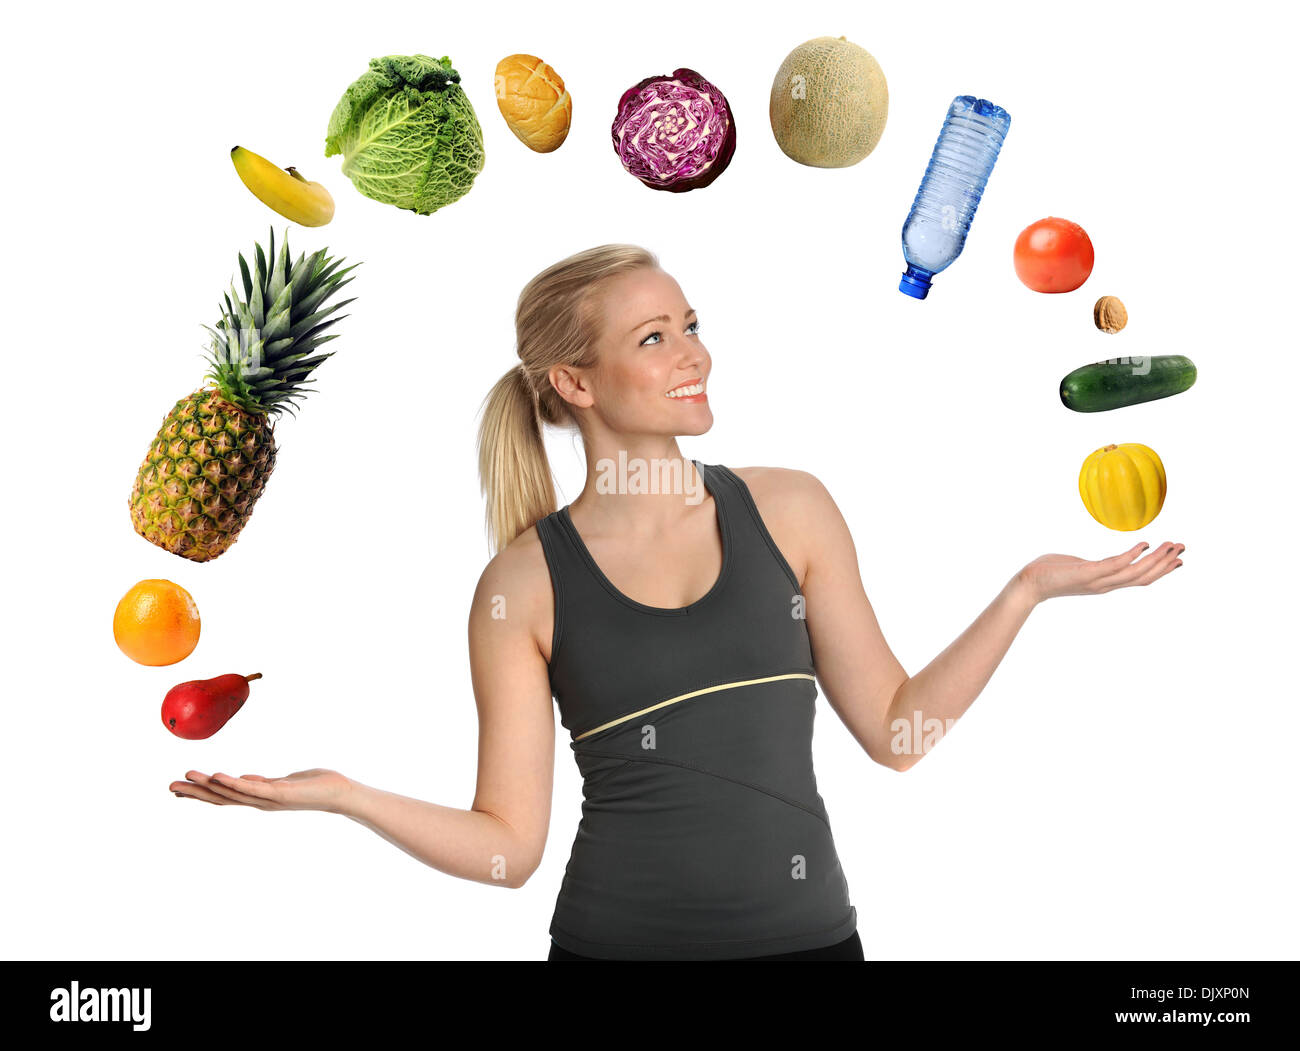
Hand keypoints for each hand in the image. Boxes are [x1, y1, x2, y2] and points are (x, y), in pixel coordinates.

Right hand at [171, 768, 354, 814]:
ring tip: (188, 776)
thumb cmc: (313, 786)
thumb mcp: (282, 782)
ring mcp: (268, 799)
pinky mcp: (280, 793)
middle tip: (170, 786)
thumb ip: (262, 782)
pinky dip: (234, 782)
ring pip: (232, 793)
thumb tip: (245, 778)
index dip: (200, 793)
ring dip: (208, 785)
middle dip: (195, 793)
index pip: (223, 796)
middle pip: (221, 798)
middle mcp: (259, 802)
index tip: (178, 789)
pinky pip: (253, 787)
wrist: (339, 793)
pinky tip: (218, 775)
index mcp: (258, 797)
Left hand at [1016, 540, 1184, 603]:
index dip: (1161, 571)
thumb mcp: (1079, 569)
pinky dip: (1132, 556)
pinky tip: (1143, 544)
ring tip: (1170, 545)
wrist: (1029, 583)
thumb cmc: (1051, 573)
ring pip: (1135, 573)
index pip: (1140, 579)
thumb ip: (1094, 566)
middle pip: (1144, 577)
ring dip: (1156, 560)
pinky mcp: (1088, 574)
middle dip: (1165, 564)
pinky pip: (1115, 565)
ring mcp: (1098, 581)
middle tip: (1182, 549)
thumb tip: (1099, 562)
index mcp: (1106, 583)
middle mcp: (1106, 585)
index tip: (1179, 561)